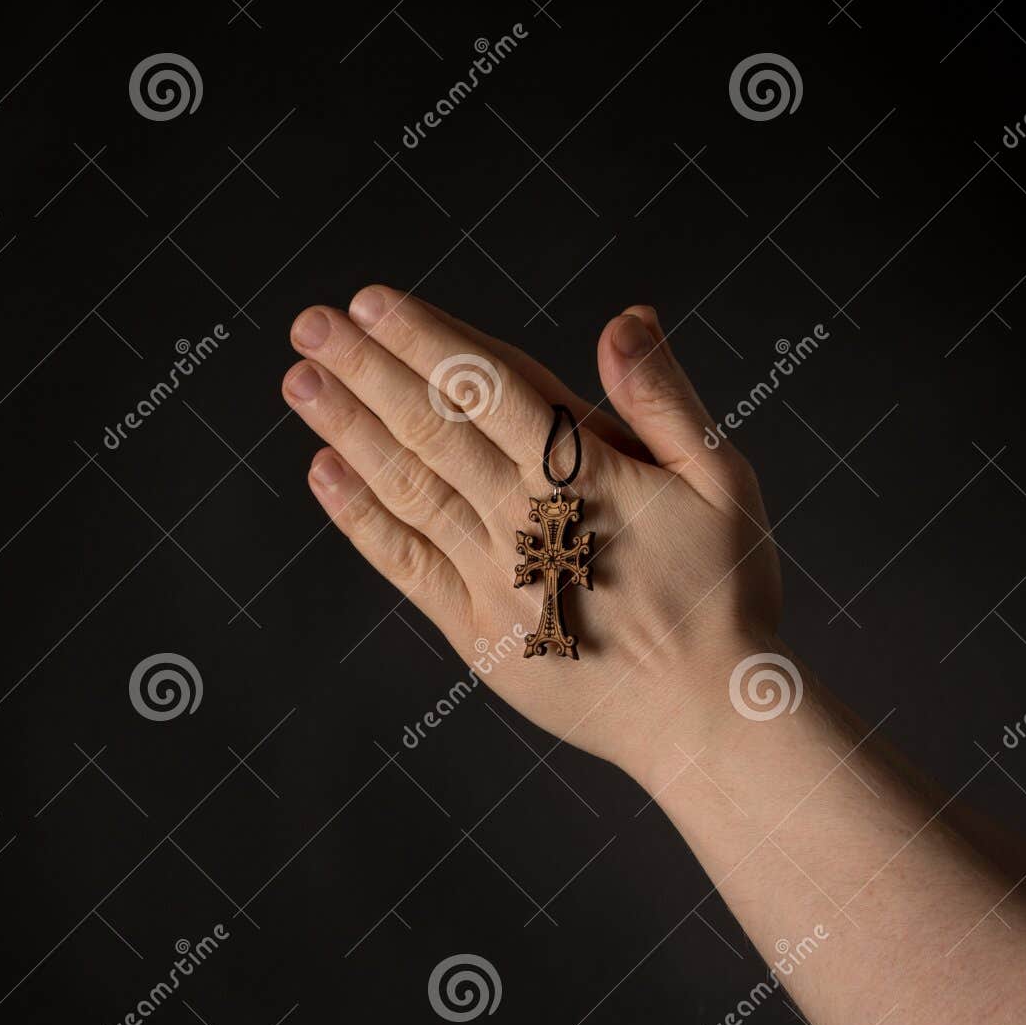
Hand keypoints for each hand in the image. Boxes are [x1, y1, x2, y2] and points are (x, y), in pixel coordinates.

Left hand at [281, 286, 783, 775]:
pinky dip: (360, 516)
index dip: (426, 340)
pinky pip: (404, 562)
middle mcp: (526, 519)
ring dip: (348, 428)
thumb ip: (664, 400)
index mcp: (586, 475)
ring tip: (300, 381)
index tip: (372, 303)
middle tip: (310, 324)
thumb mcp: (723, 482)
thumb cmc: (726, 594)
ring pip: (407, 486)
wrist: (708, 721)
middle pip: (431, 428)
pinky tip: (323, 470)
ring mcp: (493, 576)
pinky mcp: (474, 629)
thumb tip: (624, 319)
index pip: (487, 387)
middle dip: (366, 369)